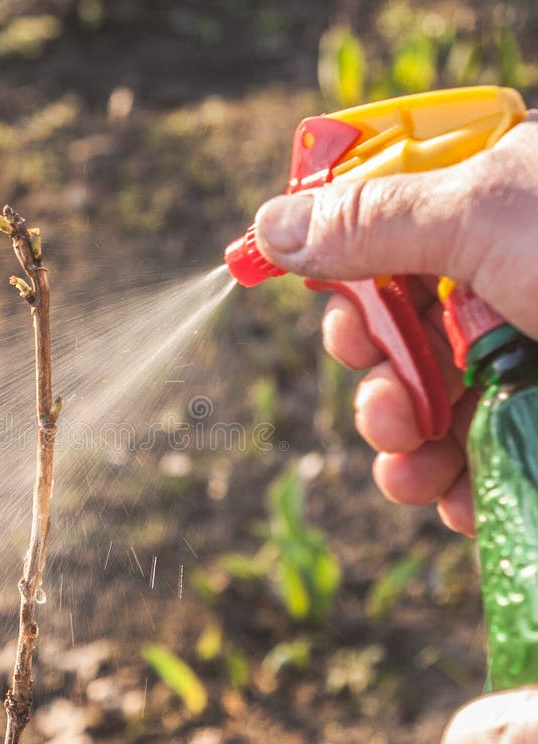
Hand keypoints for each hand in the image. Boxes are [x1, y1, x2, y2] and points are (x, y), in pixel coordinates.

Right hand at [254, 113, 537, 535]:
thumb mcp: (487, 213)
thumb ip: (370, 220)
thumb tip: (269, 224)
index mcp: (485, 214)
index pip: (377, 233)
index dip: (336, 265)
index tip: (308, 287)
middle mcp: (495, 286)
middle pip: (385, 328)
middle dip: (368, 369)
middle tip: (380, 386)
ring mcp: (515, 363)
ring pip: (414, 403)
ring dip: (392, 437)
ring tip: (411, 454)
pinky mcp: (533, 433)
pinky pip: (460, 461)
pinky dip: (441, 483)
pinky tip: (445, 494)